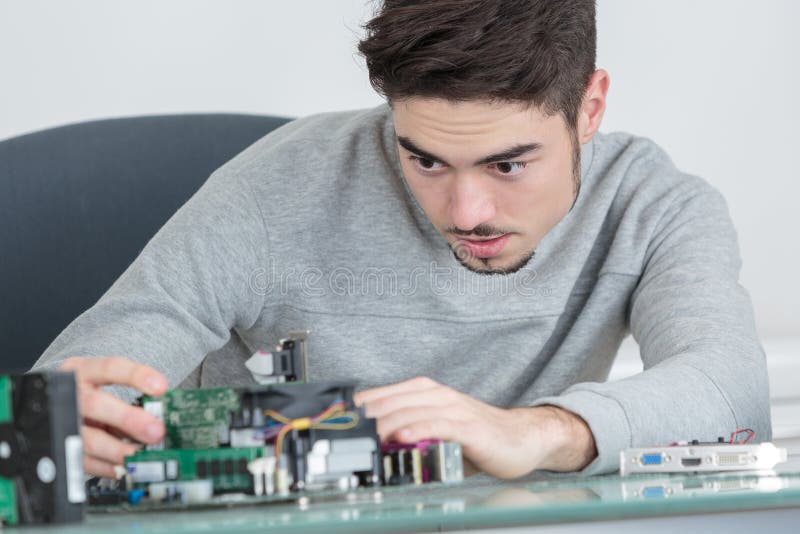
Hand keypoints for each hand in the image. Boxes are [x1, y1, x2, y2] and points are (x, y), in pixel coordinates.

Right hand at [58, 357, 167, 477]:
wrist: (49, 406)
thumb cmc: (88, 394)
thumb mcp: (105, 388)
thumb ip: (130, 401)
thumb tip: (162, 421)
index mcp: (83, 372)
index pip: (110, 368)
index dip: (136, 376)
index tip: (161, 387)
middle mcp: (69, 395)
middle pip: (95, 405)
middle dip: (128, 419)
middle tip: (156, 431)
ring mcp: (60, 423)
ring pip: (87, 439)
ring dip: (118, 450)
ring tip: (141, 455)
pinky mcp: (59, 448)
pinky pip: (82, 462)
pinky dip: (107, 467)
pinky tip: (125, 466)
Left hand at [354, 376, 596, 478]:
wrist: (520, 438)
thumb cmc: (475, 438)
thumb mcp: (433, 433)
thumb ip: (404, 436)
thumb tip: (369, 451)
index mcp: (422, 392)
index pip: (377, 397)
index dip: (352, 412)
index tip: (329, 427)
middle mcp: (434, 394)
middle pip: (387, 403)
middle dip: (360, 422)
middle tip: (337, 438)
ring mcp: (451, 407)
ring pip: (407, 412)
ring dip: (381, 426)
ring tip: (360, 439)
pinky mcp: (467, 425)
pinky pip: (437, 424)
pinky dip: (417, 429)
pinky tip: (400, 436)